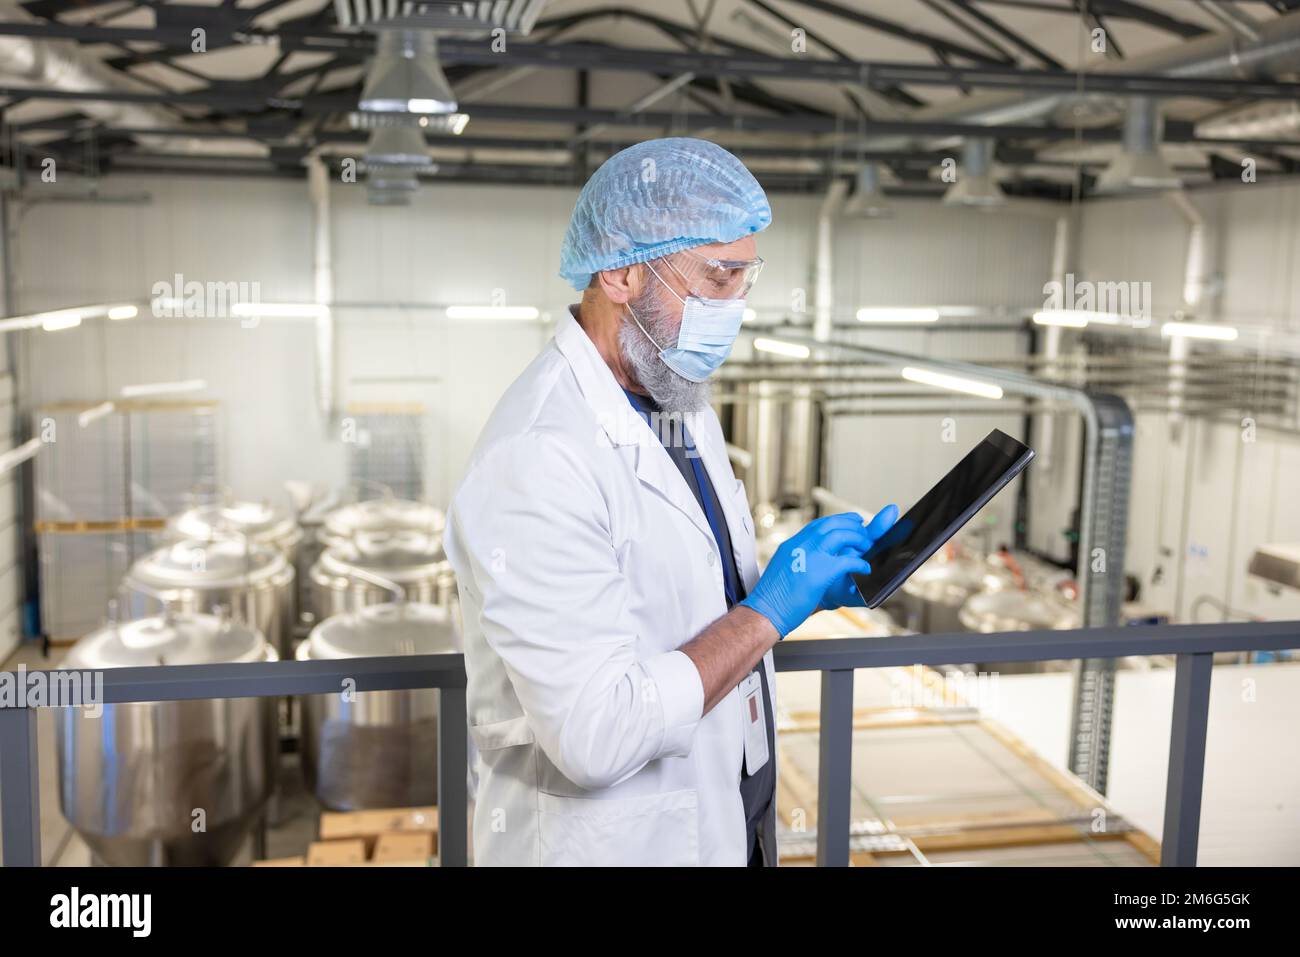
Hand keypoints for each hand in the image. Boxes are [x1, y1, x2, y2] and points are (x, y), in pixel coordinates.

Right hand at [740, 507, 899, 637]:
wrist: (764, 611)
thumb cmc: (772, 599)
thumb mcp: (783, 570)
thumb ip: (796, 561)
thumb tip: (809, 563)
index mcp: (791, 545)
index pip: (817, 525)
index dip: (836, 521)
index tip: (849, 522)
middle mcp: (800, 546)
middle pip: (830, 524)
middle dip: (851, 524)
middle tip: (864, 528)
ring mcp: (809, 557)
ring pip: (840, 535)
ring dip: (857, 538)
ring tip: (867, 546)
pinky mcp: (820, 573)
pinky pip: (847, 561)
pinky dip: (859, 563)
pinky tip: (865, 569)